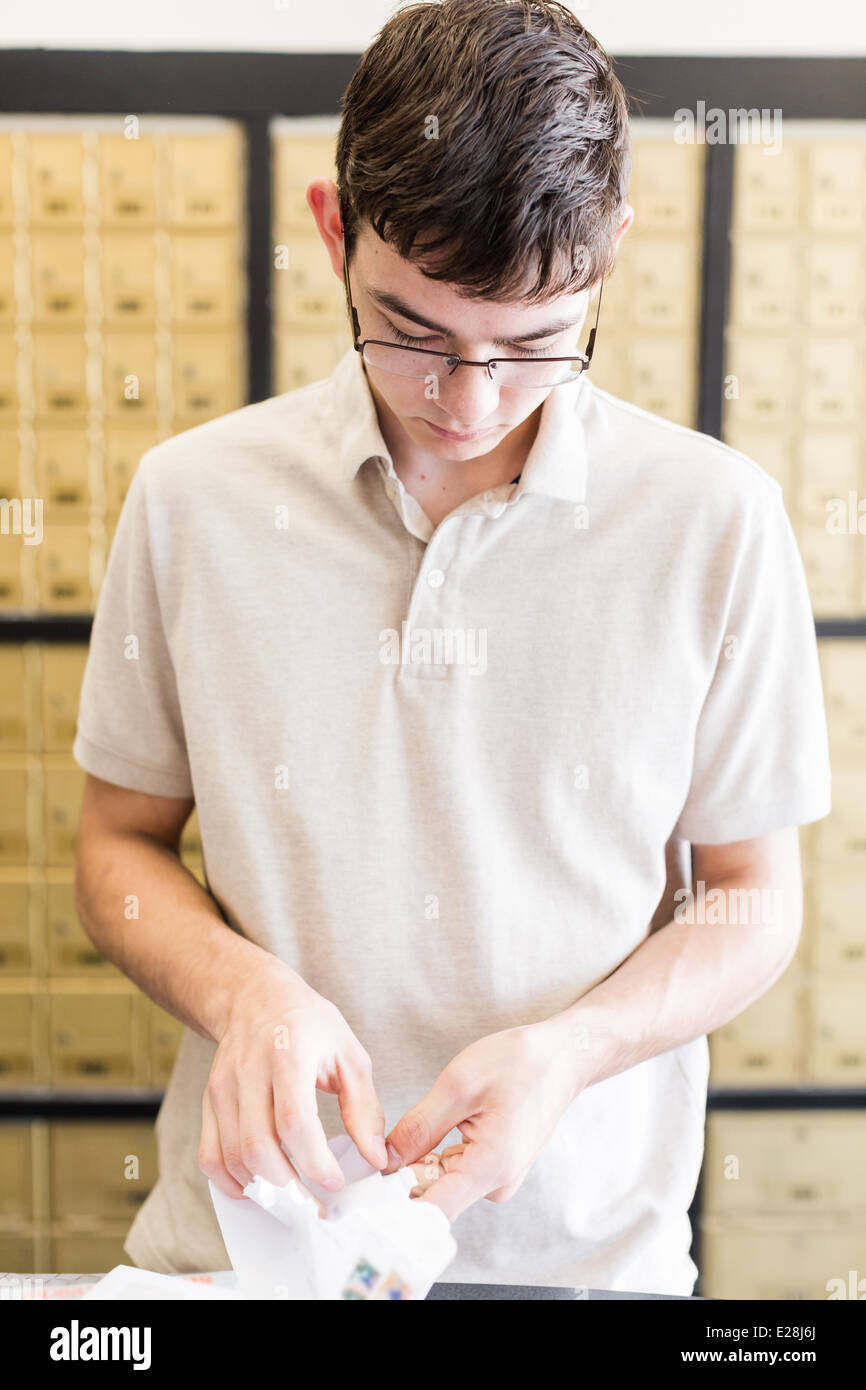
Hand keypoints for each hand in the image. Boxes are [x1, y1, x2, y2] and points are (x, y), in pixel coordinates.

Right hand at [198, 956, 387, 1204]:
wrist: (257, 997)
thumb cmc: (310, 1024)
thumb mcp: (349, 1053)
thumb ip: (364, 1107)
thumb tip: (376, 1157)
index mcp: (289, 1053)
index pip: (294, 1120)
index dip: (315, 1160)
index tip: (335, 1181)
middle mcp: (249, 1070)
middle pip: (257, 1146)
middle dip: (288, 1186)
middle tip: (314, 1202)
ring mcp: (223, 1086)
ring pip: (232, 1156)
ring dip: (262, 1188)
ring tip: (293, 1198)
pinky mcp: (209, 1100)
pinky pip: (209, 1154)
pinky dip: (230, 1181)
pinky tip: (257, 1187)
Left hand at [383, 1020, 576, 1221]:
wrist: (563, 1056)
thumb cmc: (521, 1063)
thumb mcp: (460, 1085)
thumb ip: (419, 1128)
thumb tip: (385, 1161)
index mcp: (491, 1166)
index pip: (433, 1211)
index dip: (393, 1207)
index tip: (365, 1196)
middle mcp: (498, 1183)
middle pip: (433, 1196)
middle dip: (402, 1176)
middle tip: (378, 1149)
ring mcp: (500, 1178)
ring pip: (443, 1182)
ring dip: (421, 1162)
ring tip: (421, 1127)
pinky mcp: (498, 1167)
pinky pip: (457, 1171)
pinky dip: (438, 1155)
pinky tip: (442, 1127)